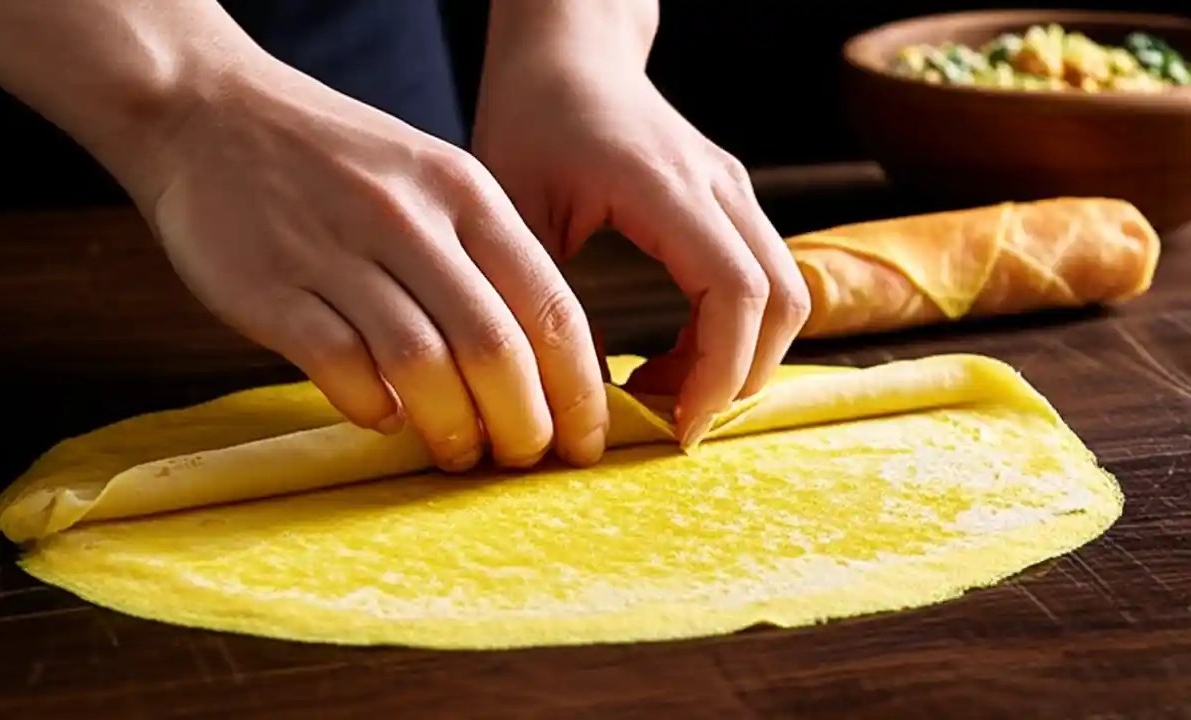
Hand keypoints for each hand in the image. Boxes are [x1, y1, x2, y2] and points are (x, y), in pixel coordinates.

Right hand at [134, 60, 608, 469]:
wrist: (208, 114)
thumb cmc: (336, 162)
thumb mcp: (429, 179)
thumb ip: (482, 259)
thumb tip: (537, 366)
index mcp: (465, 193)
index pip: (550, 307)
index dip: (577, 389)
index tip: (583, 441)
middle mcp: (410, 219)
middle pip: (495, 347)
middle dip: (523, 423)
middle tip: (523, 457)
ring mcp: (337, 252)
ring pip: (422, 365)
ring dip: (452, 428)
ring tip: (458, 452)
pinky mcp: (272, 289)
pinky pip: (340, 367)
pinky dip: (372, 407)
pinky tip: (383, 417)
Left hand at [473, 54, 810, 445]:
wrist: (567, 55)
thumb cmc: (531, 121)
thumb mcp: (513, 215)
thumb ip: (546, 302)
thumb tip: (584, 396)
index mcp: (665, 186)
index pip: (736, 292)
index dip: (719, 372)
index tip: (678, 426)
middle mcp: (719, 186)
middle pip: (783, 301)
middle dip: (739, 378)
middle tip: (670, 421)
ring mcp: (734, 192)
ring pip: (784, 294)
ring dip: (739, 358)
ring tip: (662, 391)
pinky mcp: (732, 204)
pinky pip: (762, 281)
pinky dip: (732, 334)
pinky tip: (670, 357)